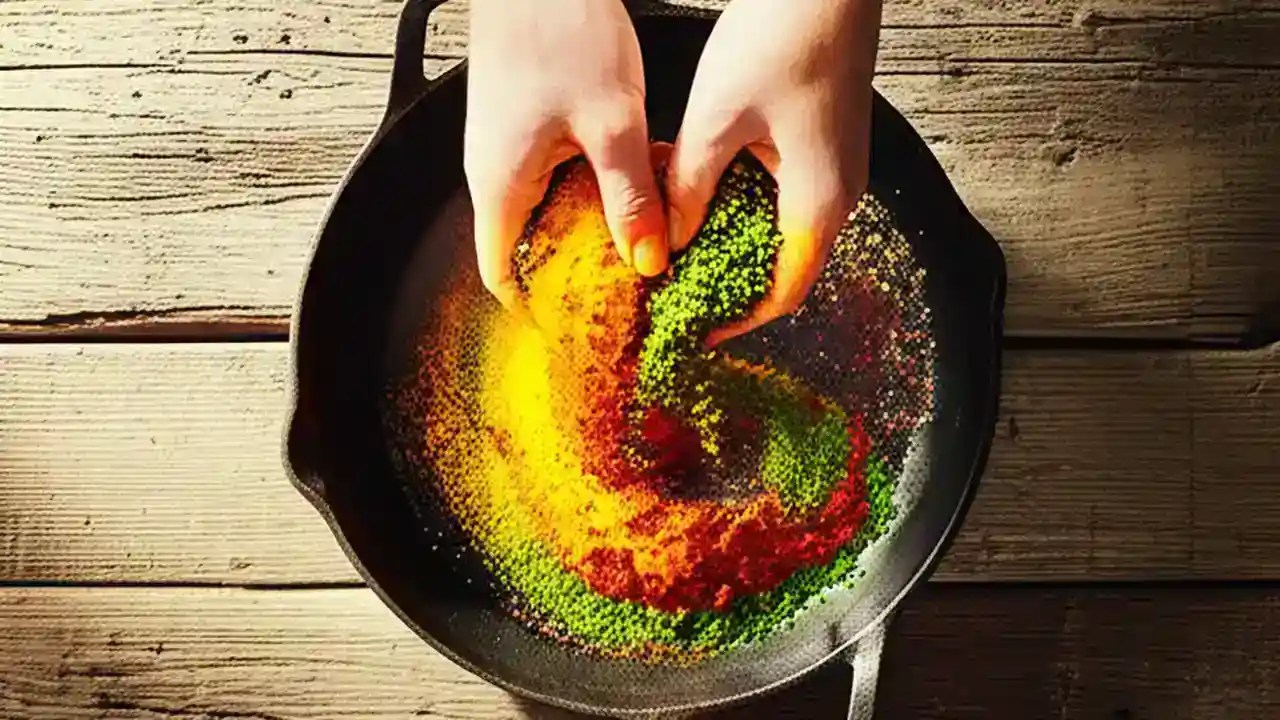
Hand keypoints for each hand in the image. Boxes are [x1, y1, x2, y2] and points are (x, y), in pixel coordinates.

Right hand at [464, 0, 668, 307]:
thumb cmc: (561, 30)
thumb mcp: (612, 124)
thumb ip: (631, 198)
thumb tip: (649, 260)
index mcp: (499, 185)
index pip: (500, 277)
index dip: (537, 312)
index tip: (581, 329)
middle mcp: (492, 171)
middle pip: (527, 248)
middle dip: (579, 272)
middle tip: (632, 285)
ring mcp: (507, 143)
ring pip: (548, 208)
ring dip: (594, 224)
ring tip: (646, 228)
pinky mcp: (526, 118)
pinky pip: (556, 172)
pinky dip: (593, 184)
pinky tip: (637, 173)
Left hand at [665, 0, 881, 345]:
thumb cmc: (784, 38)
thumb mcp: (716, 121)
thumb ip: (688, 189)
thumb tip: (666, 238)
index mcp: (819, 203)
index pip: (783, 292)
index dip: (739, 319)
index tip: (697, 329)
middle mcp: (839, 193)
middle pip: (782, 263)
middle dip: (726, 275)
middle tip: (676, 279)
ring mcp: (837, 165)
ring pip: (778, 225)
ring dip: (728, 231)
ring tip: (677, 227)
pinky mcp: (826, 138)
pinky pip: (783, 190)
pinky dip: (741, 198)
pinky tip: (699, 179)